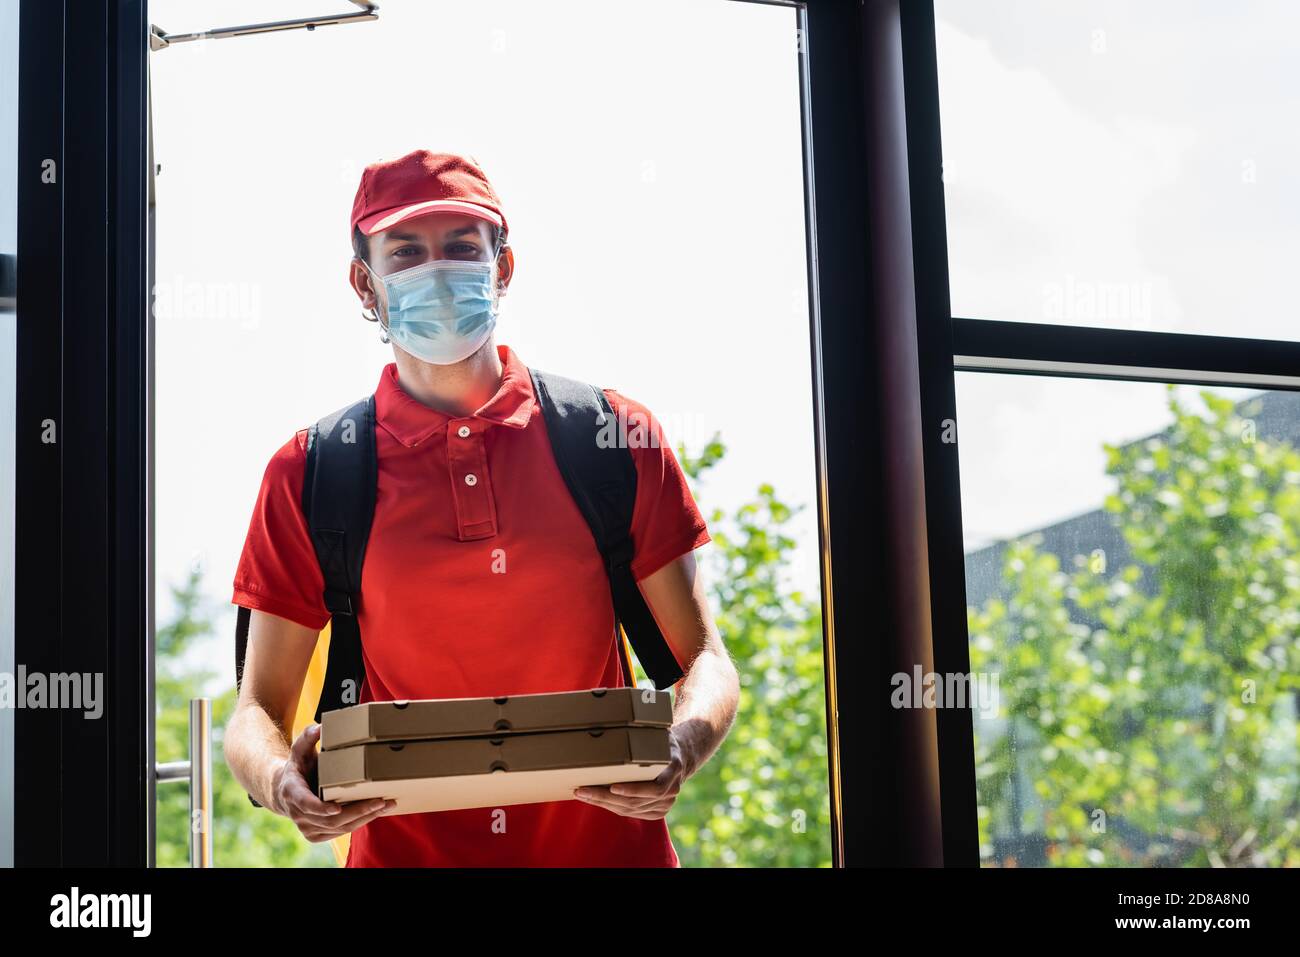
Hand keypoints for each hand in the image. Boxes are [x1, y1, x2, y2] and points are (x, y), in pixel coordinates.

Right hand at [272, 722, 394, 842]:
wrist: (285, 791)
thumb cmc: (298, 767)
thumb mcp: (299, 749)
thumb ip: (307, 737)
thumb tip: (320, 727)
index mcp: (292, 792)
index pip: (306, 804)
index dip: (321, 808)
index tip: (337, 808)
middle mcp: (298, 814)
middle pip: (330, 819)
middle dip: (357, 811)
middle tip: (380, 801)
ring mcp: (307, 827)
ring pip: (338, 828)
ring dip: (364, 818)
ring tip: (386, 805)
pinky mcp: (316, 834)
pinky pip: (340, 832)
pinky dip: (359, 822)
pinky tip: (376, 812)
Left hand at [572, 727, 688, 819]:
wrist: (681, 757)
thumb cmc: (663, 740)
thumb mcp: (660, 731)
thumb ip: (644, 729)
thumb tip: (616, 711)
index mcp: (674, 770)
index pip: (655, 788)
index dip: (633, 790)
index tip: (612, 786)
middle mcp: (671, 791)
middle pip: (636, 802)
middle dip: (606, 797)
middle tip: (583, 790)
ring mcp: (664, 804)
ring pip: (630, 809)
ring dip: (603, 803)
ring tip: (582, 793)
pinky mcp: (655, 811)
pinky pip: (630, 812)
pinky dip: (610, 806)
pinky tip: (594, 799)